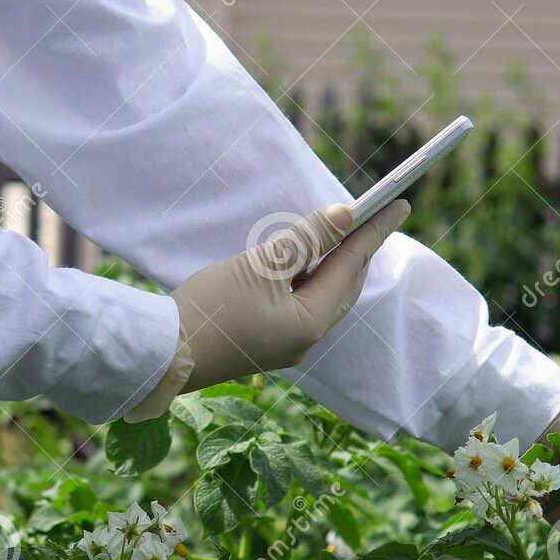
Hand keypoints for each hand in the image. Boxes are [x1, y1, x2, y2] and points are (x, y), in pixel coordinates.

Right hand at [128, 200, 408, 418]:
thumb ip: (306, 239)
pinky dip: (308, 278)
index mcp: (309, 324)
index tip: (399, 203)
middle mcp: (303, 339)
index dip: (373, 231)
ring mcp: (282, 344)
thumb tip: (346, 216)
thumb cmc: (210, 309)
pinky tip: (303, 262)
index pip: (350, 267)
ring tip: (345, 235)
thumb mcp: (261, 266)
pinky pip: (298, 304)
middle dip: (359, 251)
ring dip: (333, 264)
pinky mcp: (260, 341)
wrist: (161, 355)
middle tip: (378, 217)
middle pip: (342, 288)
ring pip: (321, 297)